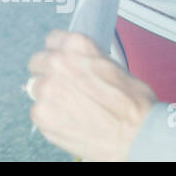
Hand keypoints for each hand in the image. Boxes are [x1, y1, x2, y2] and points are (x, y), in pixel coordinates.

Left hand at [27, 30, 156, 161]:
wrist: (139, 135)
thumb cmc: (134, 104)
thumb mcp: (112, 66)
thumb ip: (86, 61)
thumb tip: (74, 64)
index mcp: (77, 45)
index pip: (52, 40)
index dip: (59, 54)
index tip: (63, 64)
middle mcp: (57, 62)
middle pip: (38, 63)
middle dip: (49, 75)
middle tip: (66, 90)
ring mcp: (46, 88)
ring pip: (36, 88)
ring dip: (48, 96)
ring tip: (71, 109)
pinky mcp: (41, 113)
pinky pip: (37, 111)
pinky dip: (50, 117)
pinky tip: (70, 122)